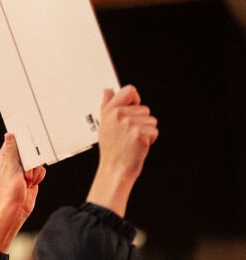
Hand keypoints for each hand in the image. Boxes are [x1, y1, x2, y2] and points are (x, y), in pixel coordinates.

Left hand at [0, 134, 45, 252]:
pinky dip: (39, 177)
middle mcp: (14, 162)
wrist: (17, 208)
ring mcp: (24, 169)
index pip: (15, 142)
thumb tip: (9, 134)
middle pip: (29, 151)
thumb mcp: (11, 167)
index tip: (28, 142)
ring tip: (27, 180)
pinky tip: (32, 183)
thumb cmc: (10, 190)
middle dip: (31, 161)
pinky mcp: (32, 176)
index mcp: (5, 157)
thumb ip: (12, 150)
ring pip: (37, 161)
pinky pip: (41, 170)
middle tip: (25, 171)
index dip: (23, 142)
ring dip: (34, 171)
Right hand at [86, 85, 157, 217]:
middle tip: (129, 134)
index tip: (132, 109)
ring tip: (133, 140)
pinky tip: (138, 145)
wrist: (115, 169)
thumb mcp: (104, 125)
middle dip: (142, 121)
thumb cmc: (112, 149)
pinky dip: (150, 139)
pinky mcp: (140, 133)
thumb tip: (108, 90)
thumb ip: (107, 105)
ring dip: (147, 131)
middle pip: (145, 108)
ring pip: (151, 120)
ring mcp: (130, 124)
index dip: (135, 100)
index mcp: (110, 110)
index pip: (129, 90)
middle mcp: (119, 115)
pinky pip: (154, 131)